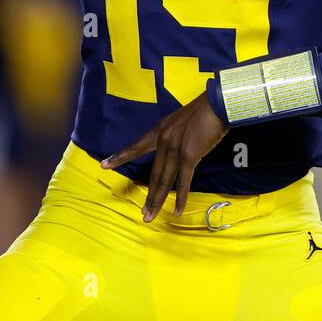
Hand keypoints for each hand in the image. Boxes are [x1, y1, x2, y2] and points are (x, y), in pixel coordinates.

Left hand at [100, 94, 227, 221]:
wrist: (217, 104)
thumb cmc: (204, 111)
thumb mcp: (181, 122)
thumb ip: (176, 136)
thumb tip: (178, 150)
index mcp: (160, 130)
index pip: (136, 146)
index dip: (121, 157)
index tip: (104, 165)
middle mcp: (163, 141)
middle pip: (153, 173)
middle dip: (148, 195)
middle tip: (143, 212)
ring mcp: (175, 149)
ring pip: (164, 181)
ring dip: (157, 201)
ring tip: (150, 216)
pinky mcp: (189, 156)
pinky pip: (183, 182)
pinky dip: (180, 198)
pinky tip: (176, 210)